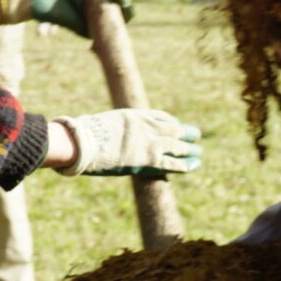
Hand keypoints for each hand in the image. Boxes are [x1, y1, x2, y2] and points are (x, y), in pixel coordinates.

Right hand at [54, 108, 201, 176]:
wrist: (81, 143)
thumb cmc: (81, 135)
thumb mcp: (96, 124)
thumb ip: (102, 127)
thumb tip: (88, 127)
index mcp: (133, 115)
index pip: (158, 116)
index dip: (170, 122)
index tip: (177, 125)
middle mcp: (145, 126)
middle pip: (172, 129)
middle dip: (185, 133)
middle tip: (196, 135)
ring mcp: (148, 142)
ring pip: (177, 145)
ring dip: (189, 149)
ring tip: (199, 152)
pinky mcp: (148, 159)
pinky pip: (172, 162)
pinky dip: (184, 164)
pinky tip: (193, 165)